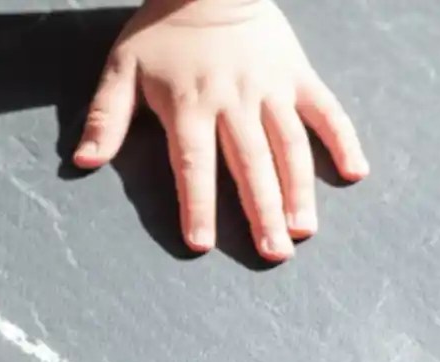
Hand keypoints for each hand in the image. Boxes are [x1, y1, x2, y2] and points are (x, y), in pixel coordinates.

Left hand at [73, 0, 368, 261]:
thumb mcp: (122, 67)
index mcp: (189, 106)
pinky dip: (343, 140)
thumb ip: (107, 116)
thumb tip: (84, 162)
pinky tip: (355, 173)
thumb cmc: (161, 29)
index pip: (193, 165)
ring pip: (289, 146)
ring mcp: (272, 89)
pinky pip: (326, 111)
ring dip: (298, 190)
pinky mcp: (299, 75)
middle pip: (250, 165)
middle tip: (273, 254)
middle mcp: (234, 102)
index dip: (196, 204)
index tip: (201, 243)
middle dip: (261, 212)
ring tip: (304, 230)